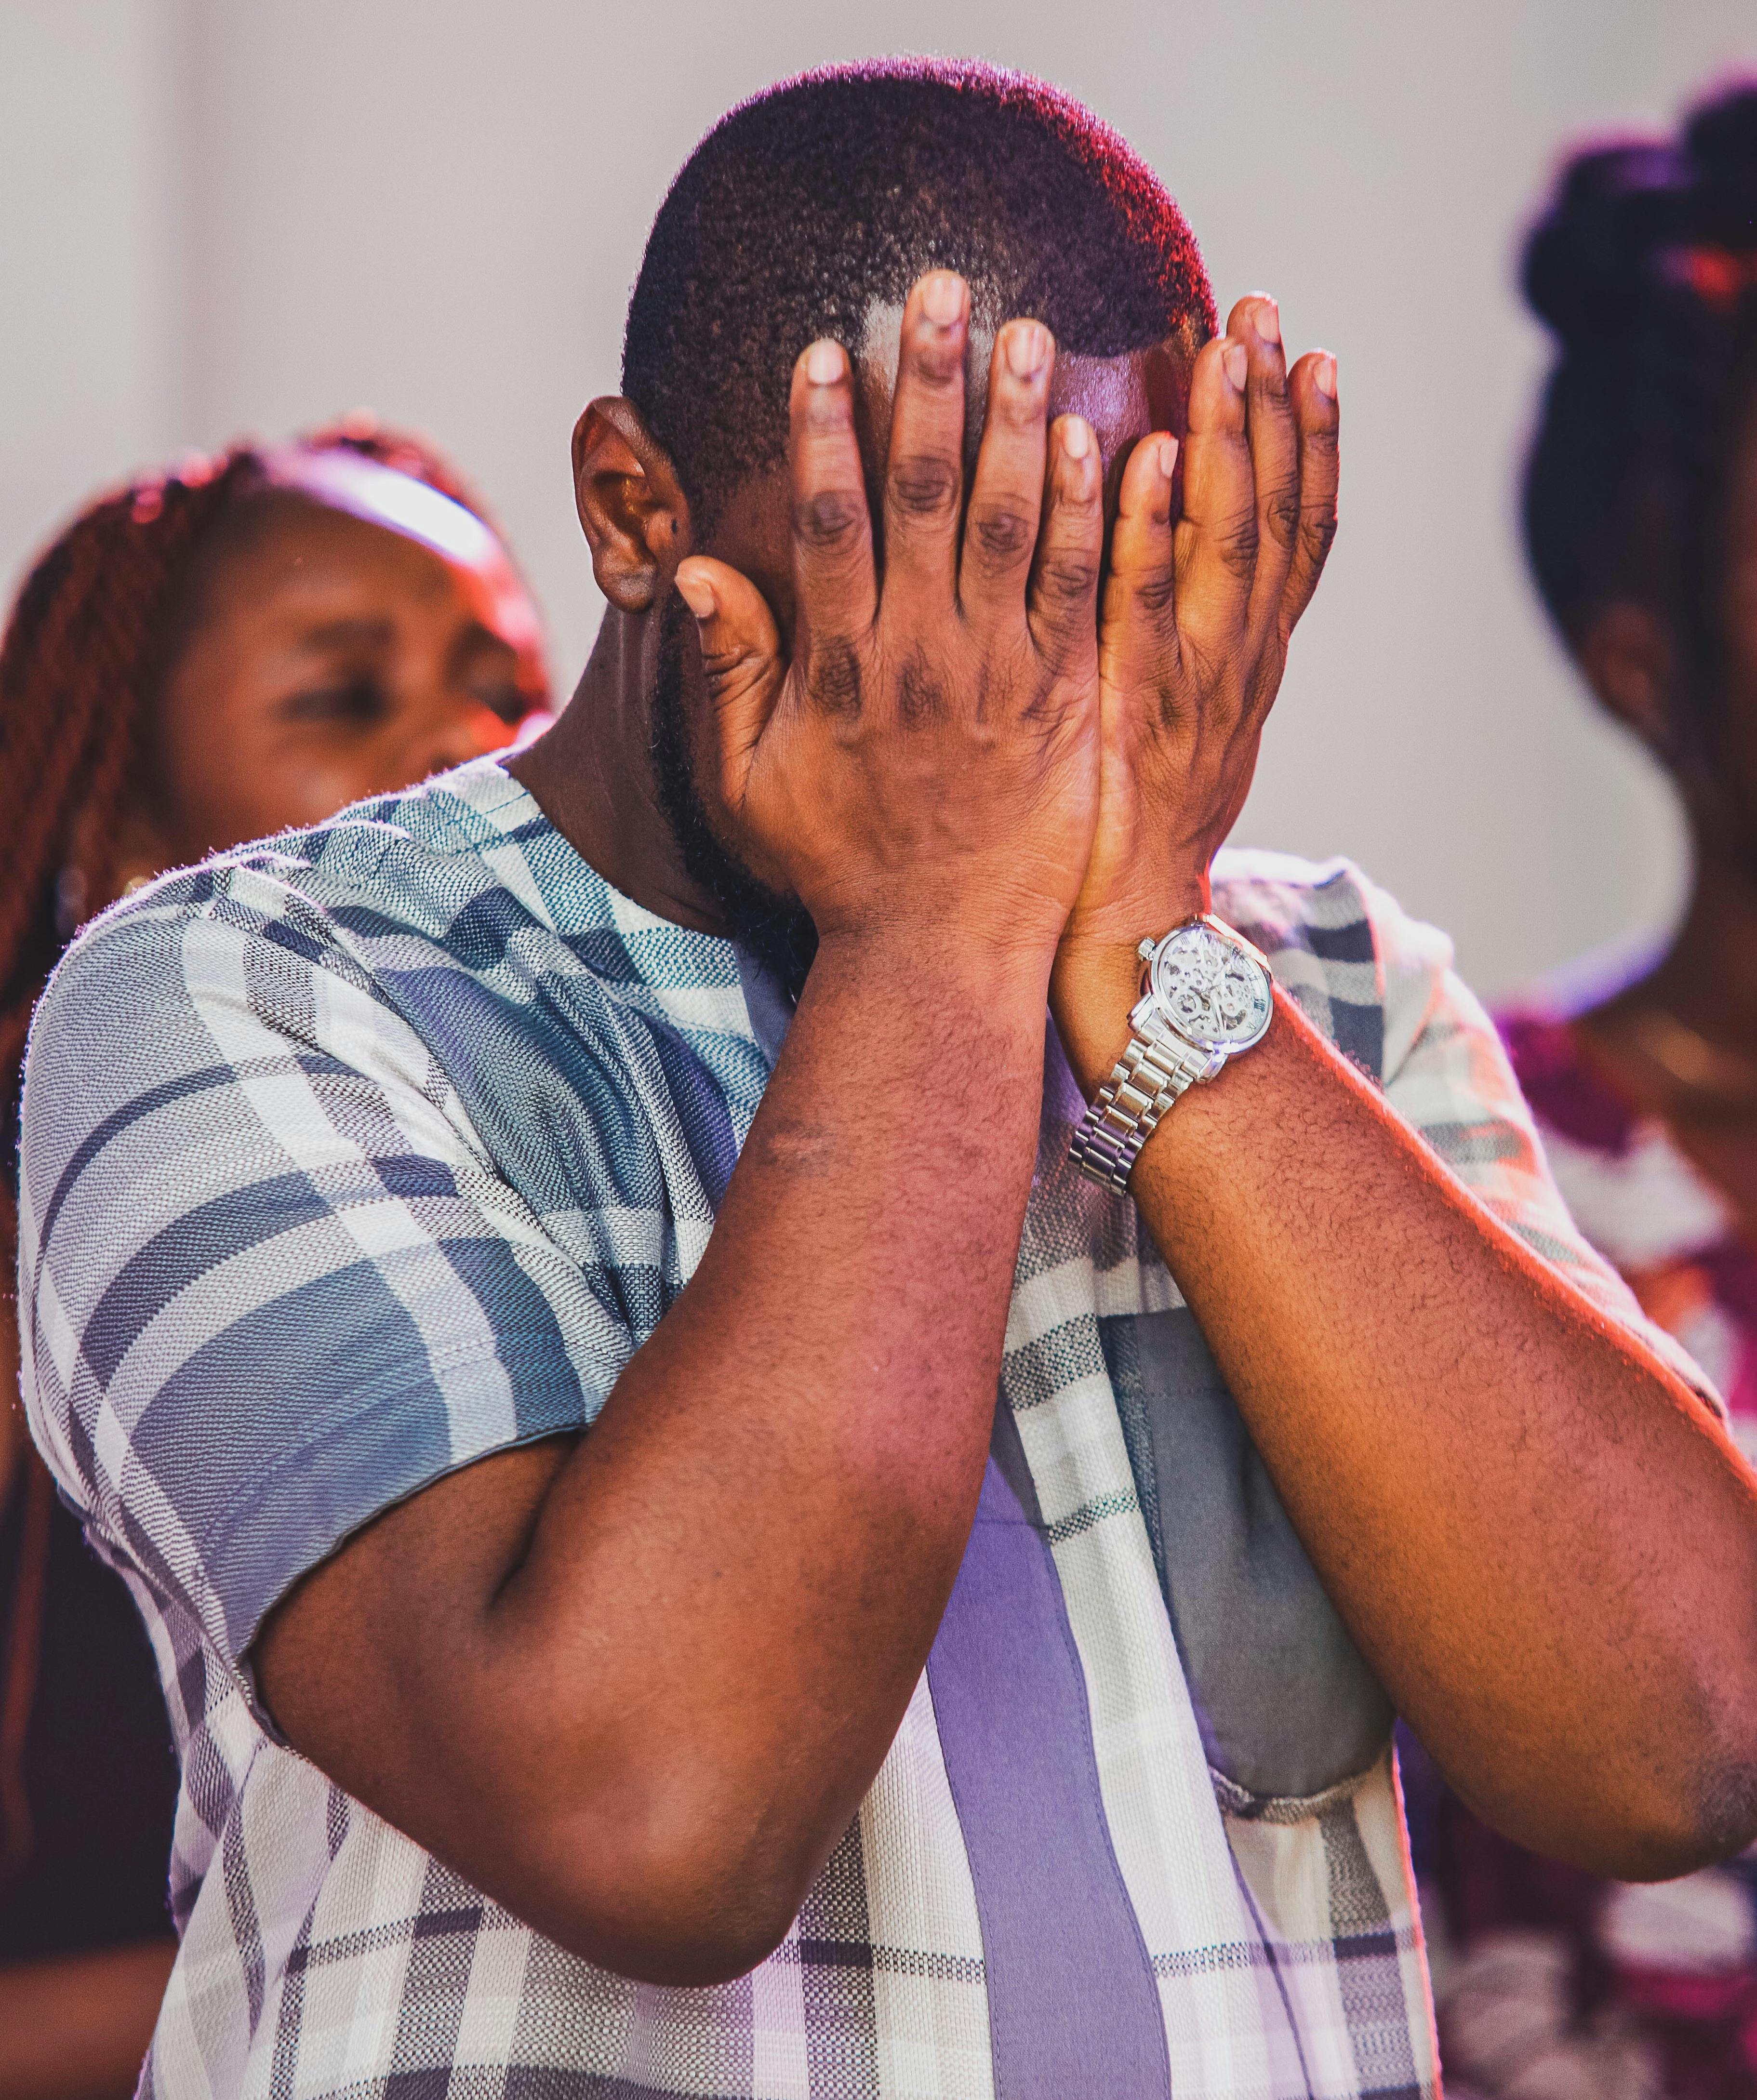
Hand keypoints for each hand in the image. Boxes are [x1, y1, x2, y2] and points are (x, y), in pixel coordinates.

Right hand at [671, 271, 1103, 969]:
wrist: (942, 948)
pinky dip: (1096, 519)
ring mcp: (998, 676)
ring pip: (1013, 530)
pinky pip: (1083, 594)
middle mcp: (920, 658)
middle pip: (927, 501)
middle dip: (931, 389)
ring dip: (1021, 425)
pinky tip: (1114, 441)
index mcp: (840, 669)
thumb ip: (730, 675)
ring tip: (1032, 330)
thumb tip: (696, 571)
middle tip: (940, 289)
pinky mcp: (1065, 698)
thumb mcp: (749, 787)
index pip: (830, 529)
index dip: (826, 438)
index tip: (826, 352)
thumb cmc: (838, 866)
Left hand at [1051, 295, 1337, 1081]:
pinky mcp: (1137, 711)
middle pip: (1278, 513)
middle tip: (1265, 305)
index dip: (1309, 439)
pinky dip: (1157, 533)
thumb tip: (1164, 542)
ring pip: (1230, 544)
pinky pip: (1149, 608)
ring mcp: (1196, 684)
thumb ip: (1175, 632)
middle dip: (1276, 407)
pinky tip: (1153, 456)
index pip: (1299, 529)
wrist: (1118, 928)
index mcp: (1252, 657)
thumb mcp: (1172, 720)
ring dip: (1232, 440)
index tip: (1305, 348)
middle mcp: (1241, 660)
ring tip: (1224, 345)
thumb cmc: (1126, 818)